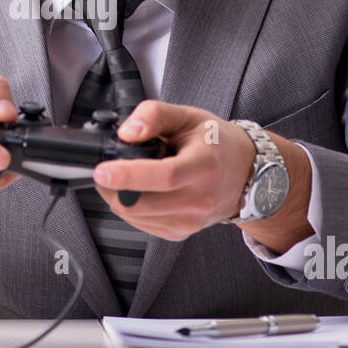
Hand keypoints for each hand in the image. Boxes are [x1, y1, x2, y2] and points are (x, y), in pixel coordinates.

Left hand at [89, 100, 257, 240]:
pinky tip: (138, 192)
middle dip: (112, 188)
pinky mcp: (181, 233)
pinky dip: (130, 209)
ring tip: (124, 178)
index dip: (129, 175)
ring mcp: (191, 221)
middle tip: (104, 170)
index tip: (102, 170)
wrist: (244, 174)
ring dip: (118, 198)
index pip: (164, 176)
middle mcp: (199, 199)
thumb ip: (155, 115)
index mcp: (204, 166)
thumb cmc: (216, 143)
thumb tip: (128, 132)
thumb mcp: (189, 116)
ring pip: (137, 217)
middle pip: (143, 203)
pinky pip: (142, 225)